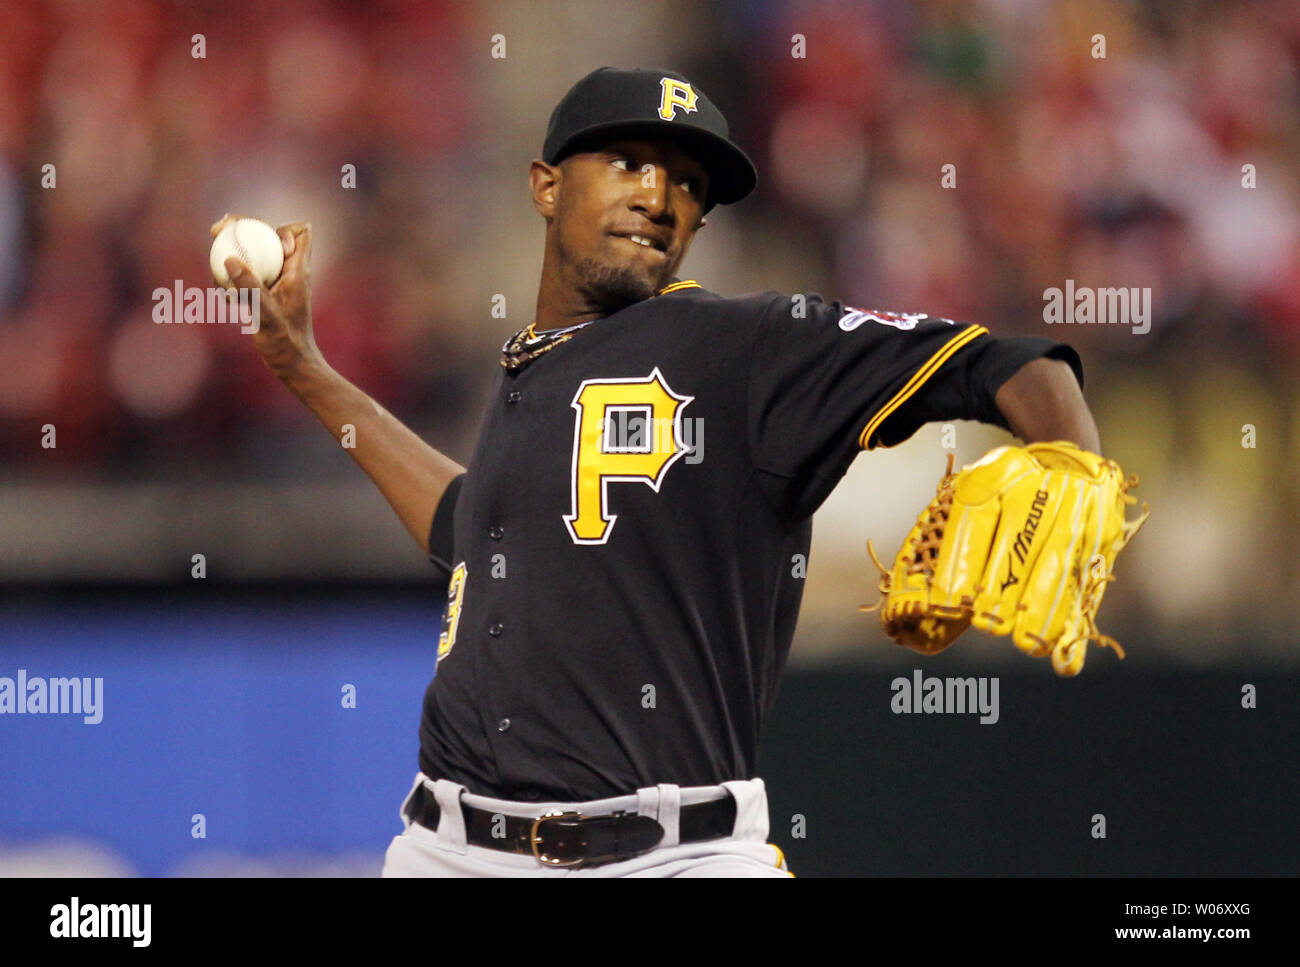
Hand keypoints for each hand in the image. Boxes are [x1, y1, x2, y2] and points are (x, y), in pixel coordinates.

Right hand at [209, 213, 322, 384]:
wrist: (290, 365)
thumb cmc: (286, 344)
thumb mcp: (266, 316)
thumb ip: (250, 288)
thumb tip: (230, 259)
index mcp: (297, 271)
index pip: (301, 232)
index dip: (282, 229)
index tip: (266, 243)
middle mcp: (288, 272)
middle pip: (269, 235)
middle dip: (245, 227)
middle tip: (217, 229)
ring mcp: (276, 282)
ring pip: (255, 253)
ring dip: (233, 250)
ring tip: (212, 246)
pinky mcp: (264, 294)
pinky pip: (246, 275)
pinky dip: (232, 277)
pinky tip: (221, 292)